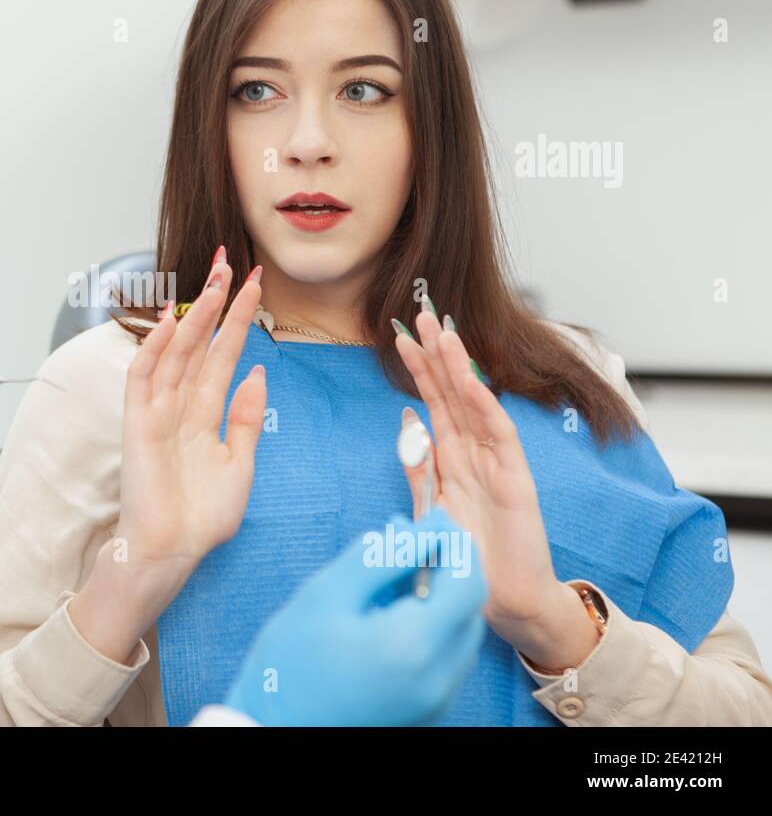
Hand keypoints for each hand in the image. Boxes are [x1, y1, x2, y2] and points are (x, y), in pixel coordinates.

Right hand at [69, 250, 267, 662]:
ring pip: (176, 351)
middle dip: (218, 304)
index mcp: (206, 413)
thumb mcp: (241, 464)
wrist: (174, 551)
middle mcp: (181, 404)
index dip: (240, 319)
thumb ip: (246, 419)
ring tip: (214, 281)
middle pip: (200, 343)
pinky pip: (144, 378)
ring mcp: (158, 411)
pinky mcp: (137, 423)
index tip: (256, 284)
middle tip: (234, 264)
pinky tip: (169, 320)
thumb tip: (258, 374)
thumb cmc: (203, 517)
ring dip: (193, 316)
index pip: (224, 354)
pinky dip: (154, 348)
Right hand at [226, 507, 487, 725]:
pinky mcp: (427, 710)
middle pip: (468, 608)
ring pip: (459, 632)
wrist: (272, 728)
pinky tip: (394, 608)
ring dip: (439, 594)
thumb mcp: (324, 596)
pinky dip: (431, 624)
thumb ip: (376, 559)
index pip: (466, 583)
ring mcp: (436, 699)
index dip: (454, 543)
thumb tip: (417, 533)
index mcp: (414, 646)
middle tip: (409, 535)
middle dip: (446, 565)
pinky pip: (445, 657)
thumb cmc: (288, 665)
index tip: (432, 516)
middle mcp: (438, 678)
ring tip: (396, 568)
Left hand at [393, 305, 597, 670]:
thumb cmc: (469, 559)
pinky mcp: (516, 481)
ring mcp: (497, 464)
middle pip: (453, 394)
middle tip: (420, 314)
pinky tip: (467, 379)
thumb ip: (418, 468)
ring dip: (458, 367)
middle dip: (436, 354)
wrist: (505, 603)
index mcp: (453, 459)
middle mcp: (475, 454)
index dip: (419, 370)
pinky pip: (498, 435)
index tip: (400, 337)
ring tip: (442, 331)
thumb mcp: (429, 509)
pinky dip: (483, 405)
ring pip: (475, 404)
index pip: (433, 403)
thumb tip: (406, 422)